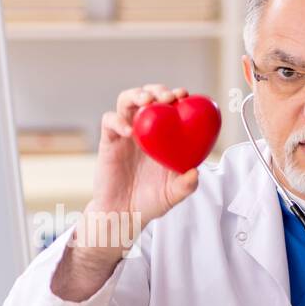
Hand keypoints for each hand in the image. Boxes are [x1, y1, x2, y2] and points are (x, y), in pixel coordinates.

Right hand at [88, 84, 199, 235]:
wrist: (122, 215)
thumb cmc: (150, 202)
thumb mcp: (172, 196)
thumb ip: (185, 186)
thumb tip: (195, 172)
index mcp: (163, 136)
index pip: (170, 107)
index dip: (177, 96)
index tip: (184, 95)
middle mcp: (144, 130)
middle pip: (148, 97)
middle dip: (158, 90)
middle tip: (167, 97)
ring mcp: (125, 133)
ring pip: (126, 101)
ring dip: (137, 95)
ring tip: (148, 101)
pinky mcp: (108, 141)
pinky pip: (110, 121)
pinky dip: (118, 120)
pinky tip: (129, 130)